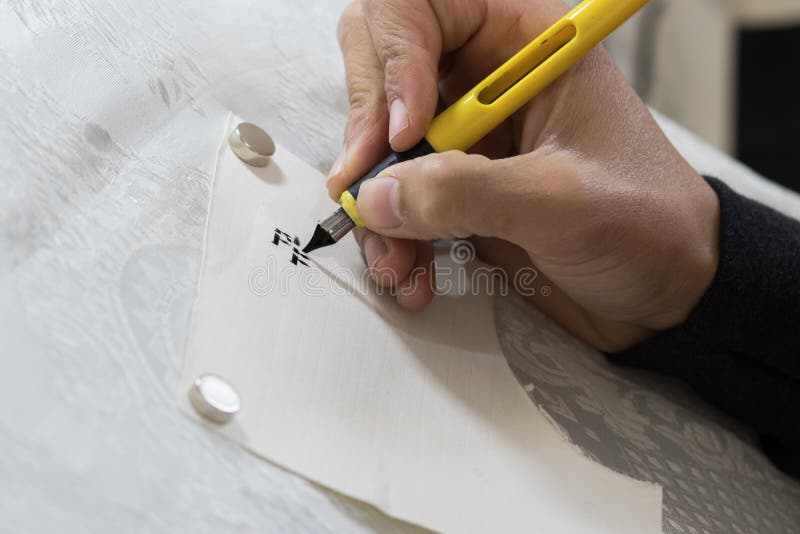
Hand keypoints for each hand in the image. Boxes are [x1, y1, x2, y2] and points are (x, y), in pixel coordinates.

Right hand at [328, 0, 719, 351]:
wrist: (664, 292)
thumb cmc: (646, 226)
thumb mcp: (562, 201)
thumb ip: (466, 191)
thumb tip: (379, 195)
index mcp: (524, 44)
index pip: (423, 7)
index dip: (397, 58)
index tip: (403, 132)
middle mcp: (486, 82)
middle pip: (382, 67)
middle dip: (367, 131)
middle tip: (368, 186)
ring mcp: (466, 138)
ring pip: (378, 143)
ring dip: (375, 203)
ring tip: (396, 257)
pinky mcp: (456, 190)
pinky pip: (395, 198)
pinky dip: (391, 236)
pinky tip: (411, 272)